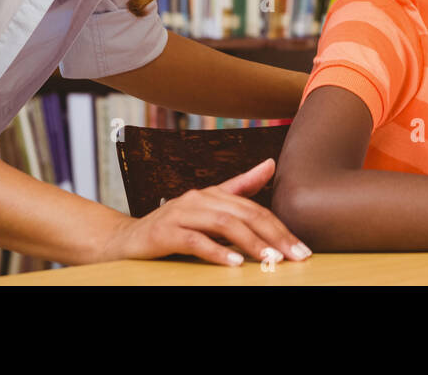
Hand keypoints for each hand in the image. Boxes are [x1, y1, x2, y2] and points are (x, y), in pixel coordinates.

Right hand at [95, 158, 311, 265]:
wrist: (126, 240)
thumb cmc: (173, 226)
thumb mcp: (209, 208)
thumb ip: (240, 187)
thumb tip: (271, 164)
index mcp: (213, 194)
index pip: (254, 209)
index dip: (280, 227)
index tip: (302, 248)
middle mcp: (199, 199)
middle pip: (243, 214)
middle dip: (273, 236)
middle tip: (295, 256)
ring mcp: (180, 214)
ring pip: (222, 224)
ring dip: (250, 242)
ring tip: (270, 258)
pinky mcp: (164, 232)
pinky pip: (194, 241)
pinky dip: (215, 251)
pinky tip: (234, 263)